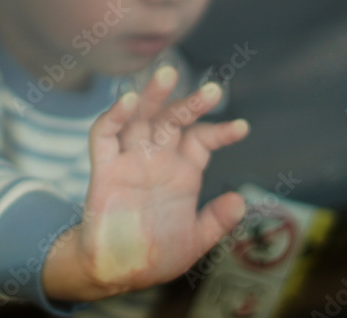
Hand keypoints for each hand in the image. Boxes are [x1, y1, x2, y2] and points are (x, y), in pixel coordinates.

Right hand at [42, 65, 249, 301]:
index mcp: (182, 173)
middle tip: (213, 90)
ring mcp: (130, 160)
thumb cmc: (155, 255)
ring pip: (140, 117)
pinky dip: (114, 116)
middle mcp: (157, 160)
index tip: (242, 129)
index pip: (202, 139)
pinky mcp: (104, 168)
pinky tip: (127, 102)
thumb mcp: (195, 241)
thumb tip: (240, 201)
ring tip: (167, 74)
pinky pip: (105, 135)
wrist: (117, 271)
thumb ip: (216, 221)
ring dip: (152, 96)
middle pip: (173, 120)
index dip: (221, 131)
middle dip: (191, 104)